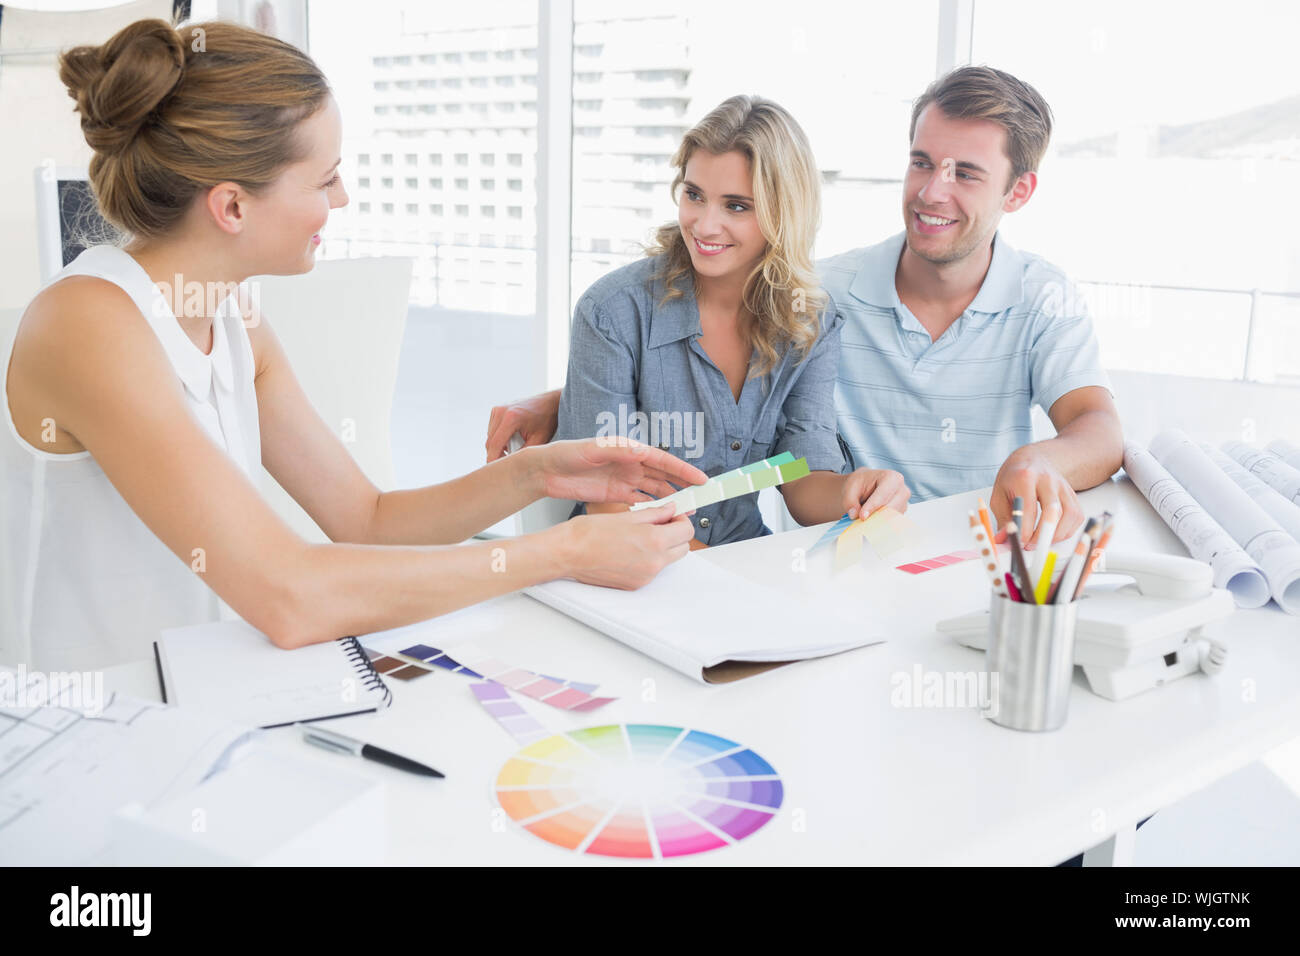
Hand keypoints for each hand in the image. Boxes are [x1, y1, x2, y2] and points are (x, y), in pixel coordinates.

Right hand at [485, 389, 560, 461]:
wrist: (550, 402)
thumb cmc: (547, 420)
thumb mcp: (539, 440)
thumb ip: (522, 454)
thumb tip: (510, 466)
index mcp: (511, 418)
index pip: (495, 445)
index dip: (493, 460)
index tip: (496, 472)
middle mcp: (501, 411)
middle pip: (490, 442)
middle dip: (497, 454)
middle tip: (511, 461)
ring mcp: (497, 409)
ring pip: (490, 437)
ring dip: (498, 446)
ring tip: (516, 446)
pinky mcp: (496, 410)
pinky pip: (492, 430)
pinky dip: (499, 437)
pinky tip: (513, 438)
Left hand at [531, 437, 707, 503]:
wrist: (545, 470)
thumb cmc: (565, 454)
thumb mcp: (590, 449)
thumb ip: (615, 450)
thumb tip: (640, 450)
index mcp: (628, 450)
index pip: (663, 460)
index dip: (683, 470)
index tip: (700, 479)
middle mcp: (630, 463)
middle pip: (664, 476)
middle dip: (683, 486)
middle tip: (701, 498)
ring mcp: (624, 479)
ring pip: (655, 490)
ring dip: (671, 499)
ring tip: (685, 511)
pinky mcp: (615, 493)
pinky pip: (640, 501)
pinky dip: (653, 507)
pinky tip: (663, 516)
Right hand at [558, 506, 695, 588]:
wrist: (567, 554)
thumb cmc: (588, 534)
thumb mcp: (626, 516)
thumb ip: (654, 514)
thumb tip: (670, 510)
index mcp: (654, 541)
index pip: (687, 531)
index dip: (682, 520)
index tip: (674, 515)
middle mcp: (653, 562)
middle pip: (683, 548)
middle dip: (676, 534)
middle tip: (662, 524)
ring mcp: (645, 576)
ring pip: (669, 560)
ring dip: (664, 547)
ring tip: (642, 536)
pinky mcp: (636, 585)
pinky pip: (653, 570)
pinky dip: (649, 559)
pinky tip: (631, 549)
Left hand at [840, 467, 909, 518]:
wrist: (863, 487)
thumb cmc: (860, 484)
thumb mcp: (850, 488)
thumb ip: (850, 502)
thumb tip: (854, 514)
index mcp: (892, 478)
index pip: (883, 495)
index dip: (872, 507)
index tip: (862, 516)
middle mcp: (902, 490)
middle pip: (890, 508)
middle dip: (875, 516)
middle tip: (861, 522)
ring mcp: (903, 504)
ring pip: (891, 518)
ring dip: (877, 521)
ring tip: (864, 520)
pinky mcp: (900, 515)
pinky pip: (892, 523)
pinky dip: (879, 525)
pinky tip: (870, 522)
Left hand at [990, 446, 1083, 547]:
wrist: (1032, 460)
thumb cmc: (1014, 479)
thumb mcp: (999, 495)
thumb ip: (1003, 518)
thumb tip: (1004, 540)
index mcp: (1025, 477)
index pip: (1028, 508)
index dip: (1025, 530)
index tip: (1019, 542)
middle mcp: (1047, 479)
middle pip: (1052, 511)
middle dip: (1042, 534)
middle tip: (1031, 546)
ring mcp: (1063, 486)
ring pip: (1069, 514)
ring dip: (1056, 534)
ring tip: (1041, 541)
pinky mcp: (1073, 494)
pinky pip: (1076, 516)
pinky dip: (1066, 530)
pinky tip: (1053, 534)